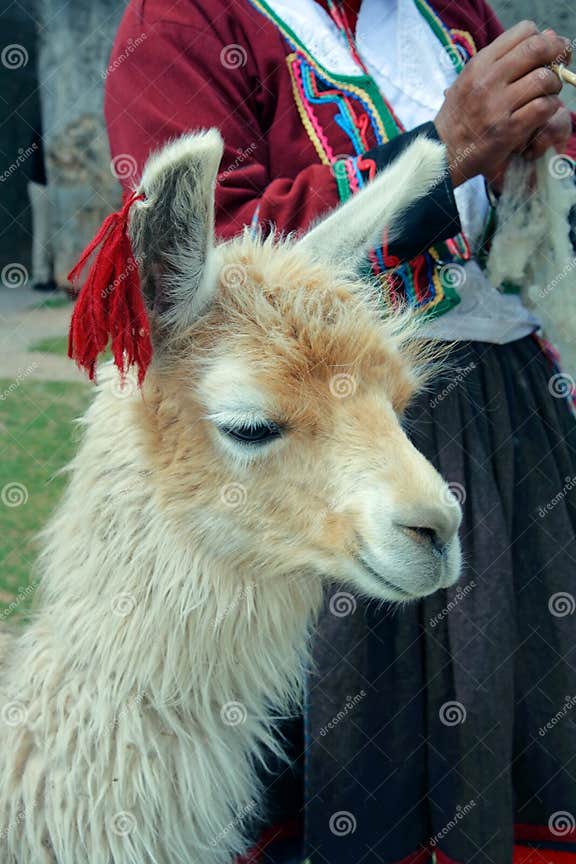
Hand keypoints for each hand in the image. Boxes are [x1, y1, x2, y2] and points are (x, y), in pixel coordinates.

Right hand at [434, 21, 571, 185]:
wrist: (442, 151)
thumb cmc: (460, 115)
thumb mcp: (472, 79)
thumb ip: (506, 59)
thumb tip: (550, 37)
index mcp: (480, 63)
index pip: (525, 31)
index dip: (542, 39)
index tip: (545, 53)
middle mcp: (488, 80)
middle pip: (538, 49)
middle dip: (556, 56)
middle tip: (557, 68)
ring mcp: (498, 105)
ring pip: (544, 79)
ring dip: (553, 86)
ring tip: (546, 95)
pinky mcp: (508, 129)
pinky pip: (543, 108)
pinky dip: (550, 108)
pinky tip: (541, 113)